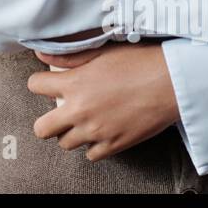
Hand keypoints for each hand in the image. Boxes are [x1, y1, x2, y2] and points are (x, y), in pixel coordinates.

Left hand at [28, 41, 179, 160]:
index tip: (47, 83)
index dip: (39, 83)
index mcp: (73, 84)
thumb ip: (68, 56)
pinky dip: (93, 146)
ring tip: (83, 121)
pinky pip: (91, 155)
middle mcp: (79, 110)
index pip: (35, 86)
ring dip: (70, 133)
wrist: (172, 82)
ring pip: (65, 143)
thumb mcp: (100, 52)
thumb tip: (40, 55)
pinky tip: (101, 132)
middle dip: (47, 121)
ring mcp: (96, 131)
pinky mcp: (114, 145)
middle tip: (60, 112)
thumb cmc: (139, 61)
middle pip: (42, 129)